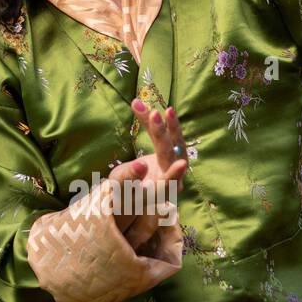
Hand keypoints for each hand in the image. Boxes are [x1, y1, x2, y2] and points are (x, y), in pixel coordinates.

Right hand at [108, 101, 188, 246]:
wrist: (132, 189)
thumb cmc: (123, 192)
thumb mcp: (120, 186)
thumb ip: (130, 177)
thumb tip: (141, 165)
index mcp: (158, 193)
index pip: (168, 183)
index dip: (174, 175)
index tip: (181, 164)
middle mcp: (171, 179)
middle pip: (168, 156)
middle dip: (162, 135)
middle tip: (154, 115)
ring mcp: (173, 165)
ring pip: (172, 143)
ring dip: (166, 125)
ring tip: (158, 109)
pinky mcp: (171, 153)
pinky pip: (168, 136)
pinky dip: (160, 123)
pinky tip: (154, 110)